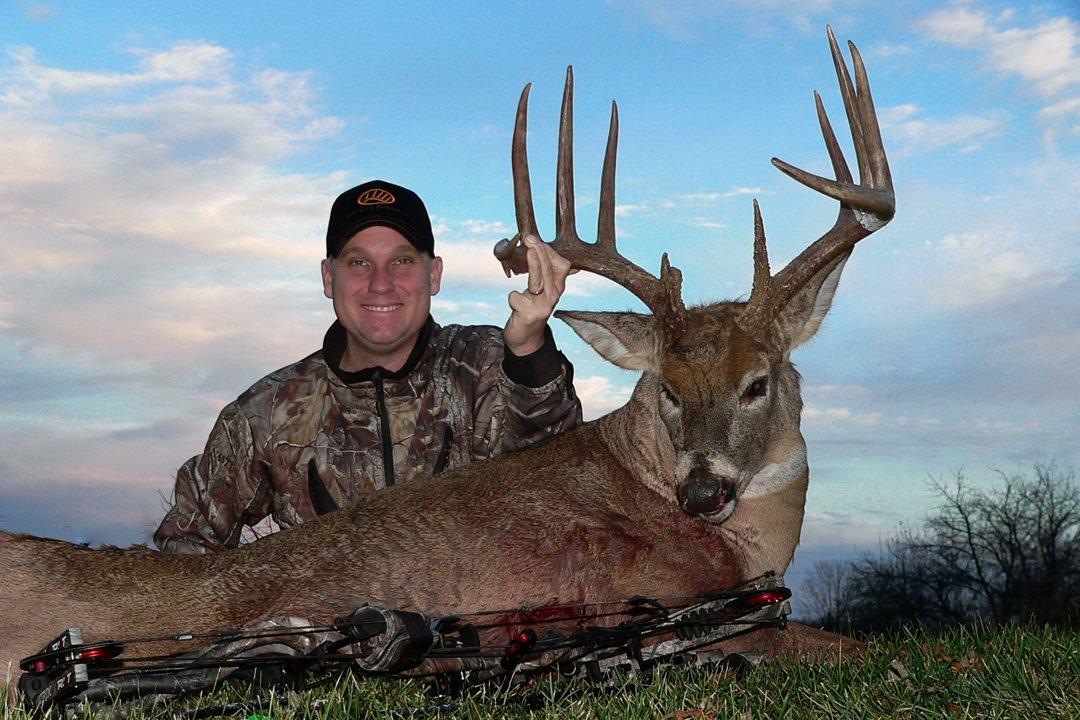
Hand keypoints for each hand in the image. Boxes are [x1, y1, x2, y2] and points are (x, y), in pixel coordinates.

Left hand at [503, 236, 575, 355]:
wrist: (526, 338)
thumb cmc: (531, 308)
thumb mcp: (542, 290)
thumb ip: (543, 272)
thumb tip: (538, 247)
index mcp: (557, 288)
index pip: (561, 265)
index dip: (548, 251)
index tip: (534, 239)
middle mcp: (553, 297)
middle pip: (550, 270)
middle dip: (540, 252)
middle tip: (529, 238)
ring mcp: (542, 307)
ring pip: (538, 281)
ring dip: (534, 265)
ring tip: (529, 250)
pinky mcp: (528, 315)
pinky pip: (517, 298)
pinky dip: (513, 297)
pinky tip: (514, 302)